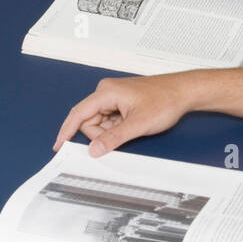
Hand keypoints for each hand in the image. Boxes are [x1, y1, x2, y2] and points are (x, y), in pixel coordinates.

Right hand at [54, 74, 191, 156]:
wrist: (184, 92)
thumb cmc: (165, 100)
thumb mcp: (138, 124)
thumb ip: (113, 138)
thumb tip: (94, 149)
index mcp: (106, 92)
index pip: (78, 114)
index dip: (66, 131)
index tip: (58, 146)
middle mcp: (107, 92)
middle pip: (89, 121)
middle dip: (100, 134)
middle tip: (121, 137)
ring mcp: (114, 96)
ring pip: (100, 122)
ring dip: (110, 132)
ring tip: (132, 128)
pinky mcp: (121, 102)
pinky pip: (110, 120)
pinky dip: (116, 128)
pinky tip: (131, 126)